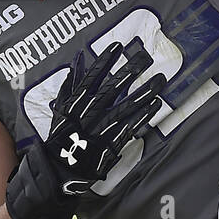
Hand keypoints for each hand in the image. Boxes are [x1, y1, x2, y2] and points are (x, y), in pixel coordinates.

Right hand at [5, 43, 167, 218]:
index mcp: (75, 107)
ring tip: (160, 79)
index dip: (105, 62)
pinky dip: (144, 117)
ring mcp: (101, 131)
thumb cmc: (60, 139)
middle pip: (112, 90)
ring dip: (144, 93)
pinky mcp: (111, 146)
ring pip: (125, 108)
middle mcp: (89, 117)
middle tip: (145, 57)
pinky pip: (130, 129)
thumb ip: (68, 86)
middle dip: (129, 72)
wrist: (58, 173)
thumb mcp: (59, 111)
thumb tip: (77, 60)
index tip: (118, 46)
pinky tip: (157, 105)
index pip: (91, 79)